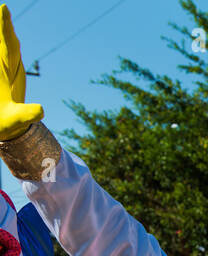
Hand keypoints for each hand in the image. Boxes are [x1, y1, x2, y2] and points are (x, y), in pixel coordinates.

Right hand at [0, 5, 41, 140]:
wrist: (8, 128)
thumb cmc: (10, 123)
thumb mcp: (19, 118)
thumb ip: (28, 114)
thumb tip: (40, 111)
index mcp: (10, 72)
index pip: (9, 45)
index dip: (5, 28)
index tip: (3, 8)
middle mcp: (7, 66)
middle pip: (5, 41)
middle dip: (2, 24)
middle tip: (2, 6)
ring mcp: (2, 68)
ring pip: (1, 46)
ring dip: (1, 31)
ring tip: (1, 10)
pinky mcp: (0, 72)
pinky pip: (0, 53)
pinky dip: (0, 43)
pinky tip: (1, 36)